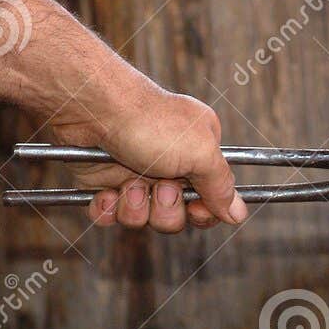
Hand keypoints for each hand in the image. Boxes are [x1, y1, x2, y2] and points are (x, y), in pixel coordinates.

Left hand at [45, 83, 247, 233]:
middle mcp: (168, 165)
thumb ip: (221, 185)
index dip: (203, 211)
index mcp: (197, 152)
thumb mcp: (200, 151)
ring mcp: (134, 174)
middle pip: (177, 215)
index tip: (196, 209)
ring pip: (143, 219)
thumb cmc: (149, 122)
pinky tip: (104, 193)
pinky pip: (110, 215)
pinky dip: (107, 209)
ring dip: (136, 206)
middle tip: (161, 185)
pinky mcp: (102, 182)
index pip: (211, 198)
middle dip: (167, 208)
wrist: (91, 109)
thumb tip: (238, 213)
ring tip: (129, 182)